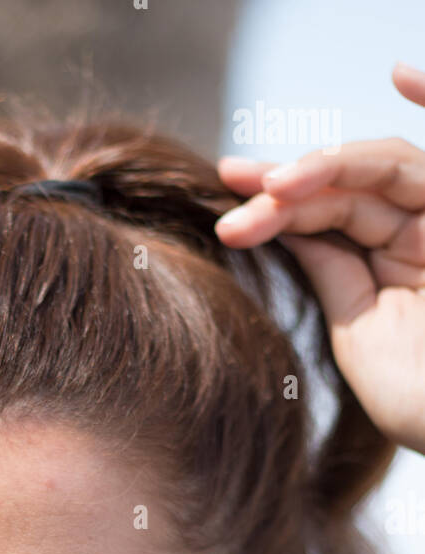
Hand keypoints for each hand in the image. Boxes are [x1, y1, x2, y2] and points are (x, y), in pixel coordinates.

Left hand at [214, 62, 424, 456]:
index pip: (328, 215)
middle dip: (288, 182)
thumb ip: (333, 270)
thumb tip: (285, 223)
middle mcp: (421, 231)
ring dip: (331, 163)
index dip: (277, 207)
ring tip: (277, 183)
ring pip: (387, 168)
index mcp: (393, 262)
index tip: (228, 215)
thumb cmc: (420, 400)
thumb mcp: (359, 331)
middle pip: (349, 185)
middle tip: (233, 183)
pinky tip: (402, 73)